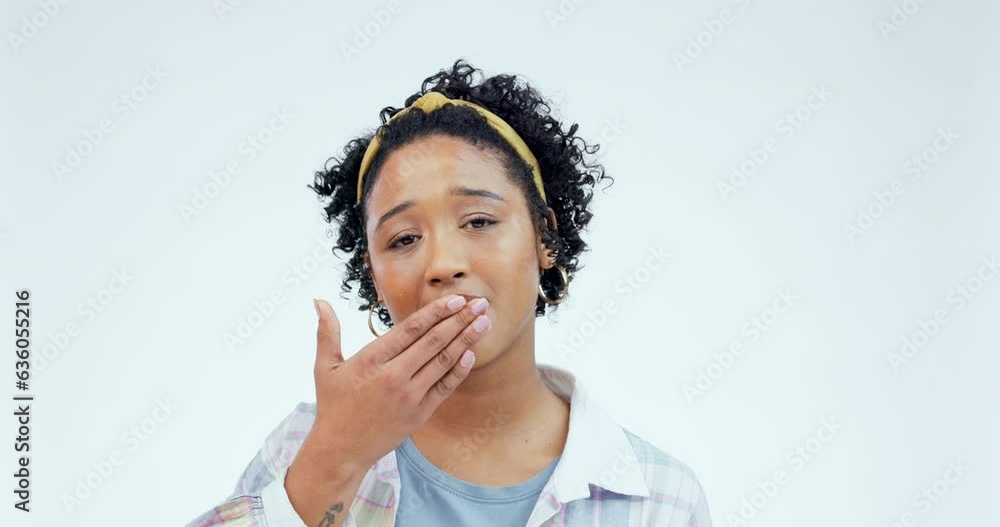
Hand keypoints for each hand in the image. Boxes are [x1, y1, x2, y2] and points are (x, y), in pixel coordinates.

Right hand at [307, 294, 490, 474]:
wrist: (342, 450)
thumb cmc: (333, 405)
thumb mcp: (324, 366)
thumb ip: (327, 331)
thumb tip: (319, 300)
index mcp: (371, 359)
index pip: (411, 329)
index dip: (436, 312)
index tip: (456, 299)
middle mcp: (393, 375)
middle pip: (433, 341)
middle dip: (459, 320)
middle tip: (481, 304)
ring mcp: (409, 395)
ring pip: (443, 361)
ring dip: (466, 340)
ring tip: (484, 323)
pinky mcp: (419, 413)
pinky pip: (445, 387)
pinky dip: (460, 370)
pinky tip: (472, 354)